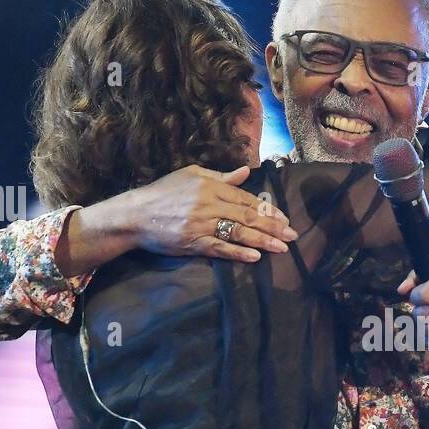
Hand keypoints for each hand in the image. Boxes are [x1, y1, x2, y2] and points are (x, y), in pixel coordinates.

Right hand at [126, 164, 297, 261]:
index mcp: (210, 187)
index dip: (268, 209)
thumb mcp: (191, 175)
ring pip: (238, 233)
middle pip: (247, 216)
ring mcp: (201, 225)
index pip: (246, 199)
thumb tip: (245, 172)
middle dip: (273, 227)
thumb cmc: (163, 192)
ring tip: (282, 248)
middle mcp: (209, 204)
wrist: (135, 214)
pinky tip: (255, 257)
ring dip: (263, 241)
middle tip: (292, 235)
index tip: (284, 218)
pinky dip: (238, 253)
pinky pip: (220, 249)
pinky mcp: (193, 243)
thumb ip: (220, 176)